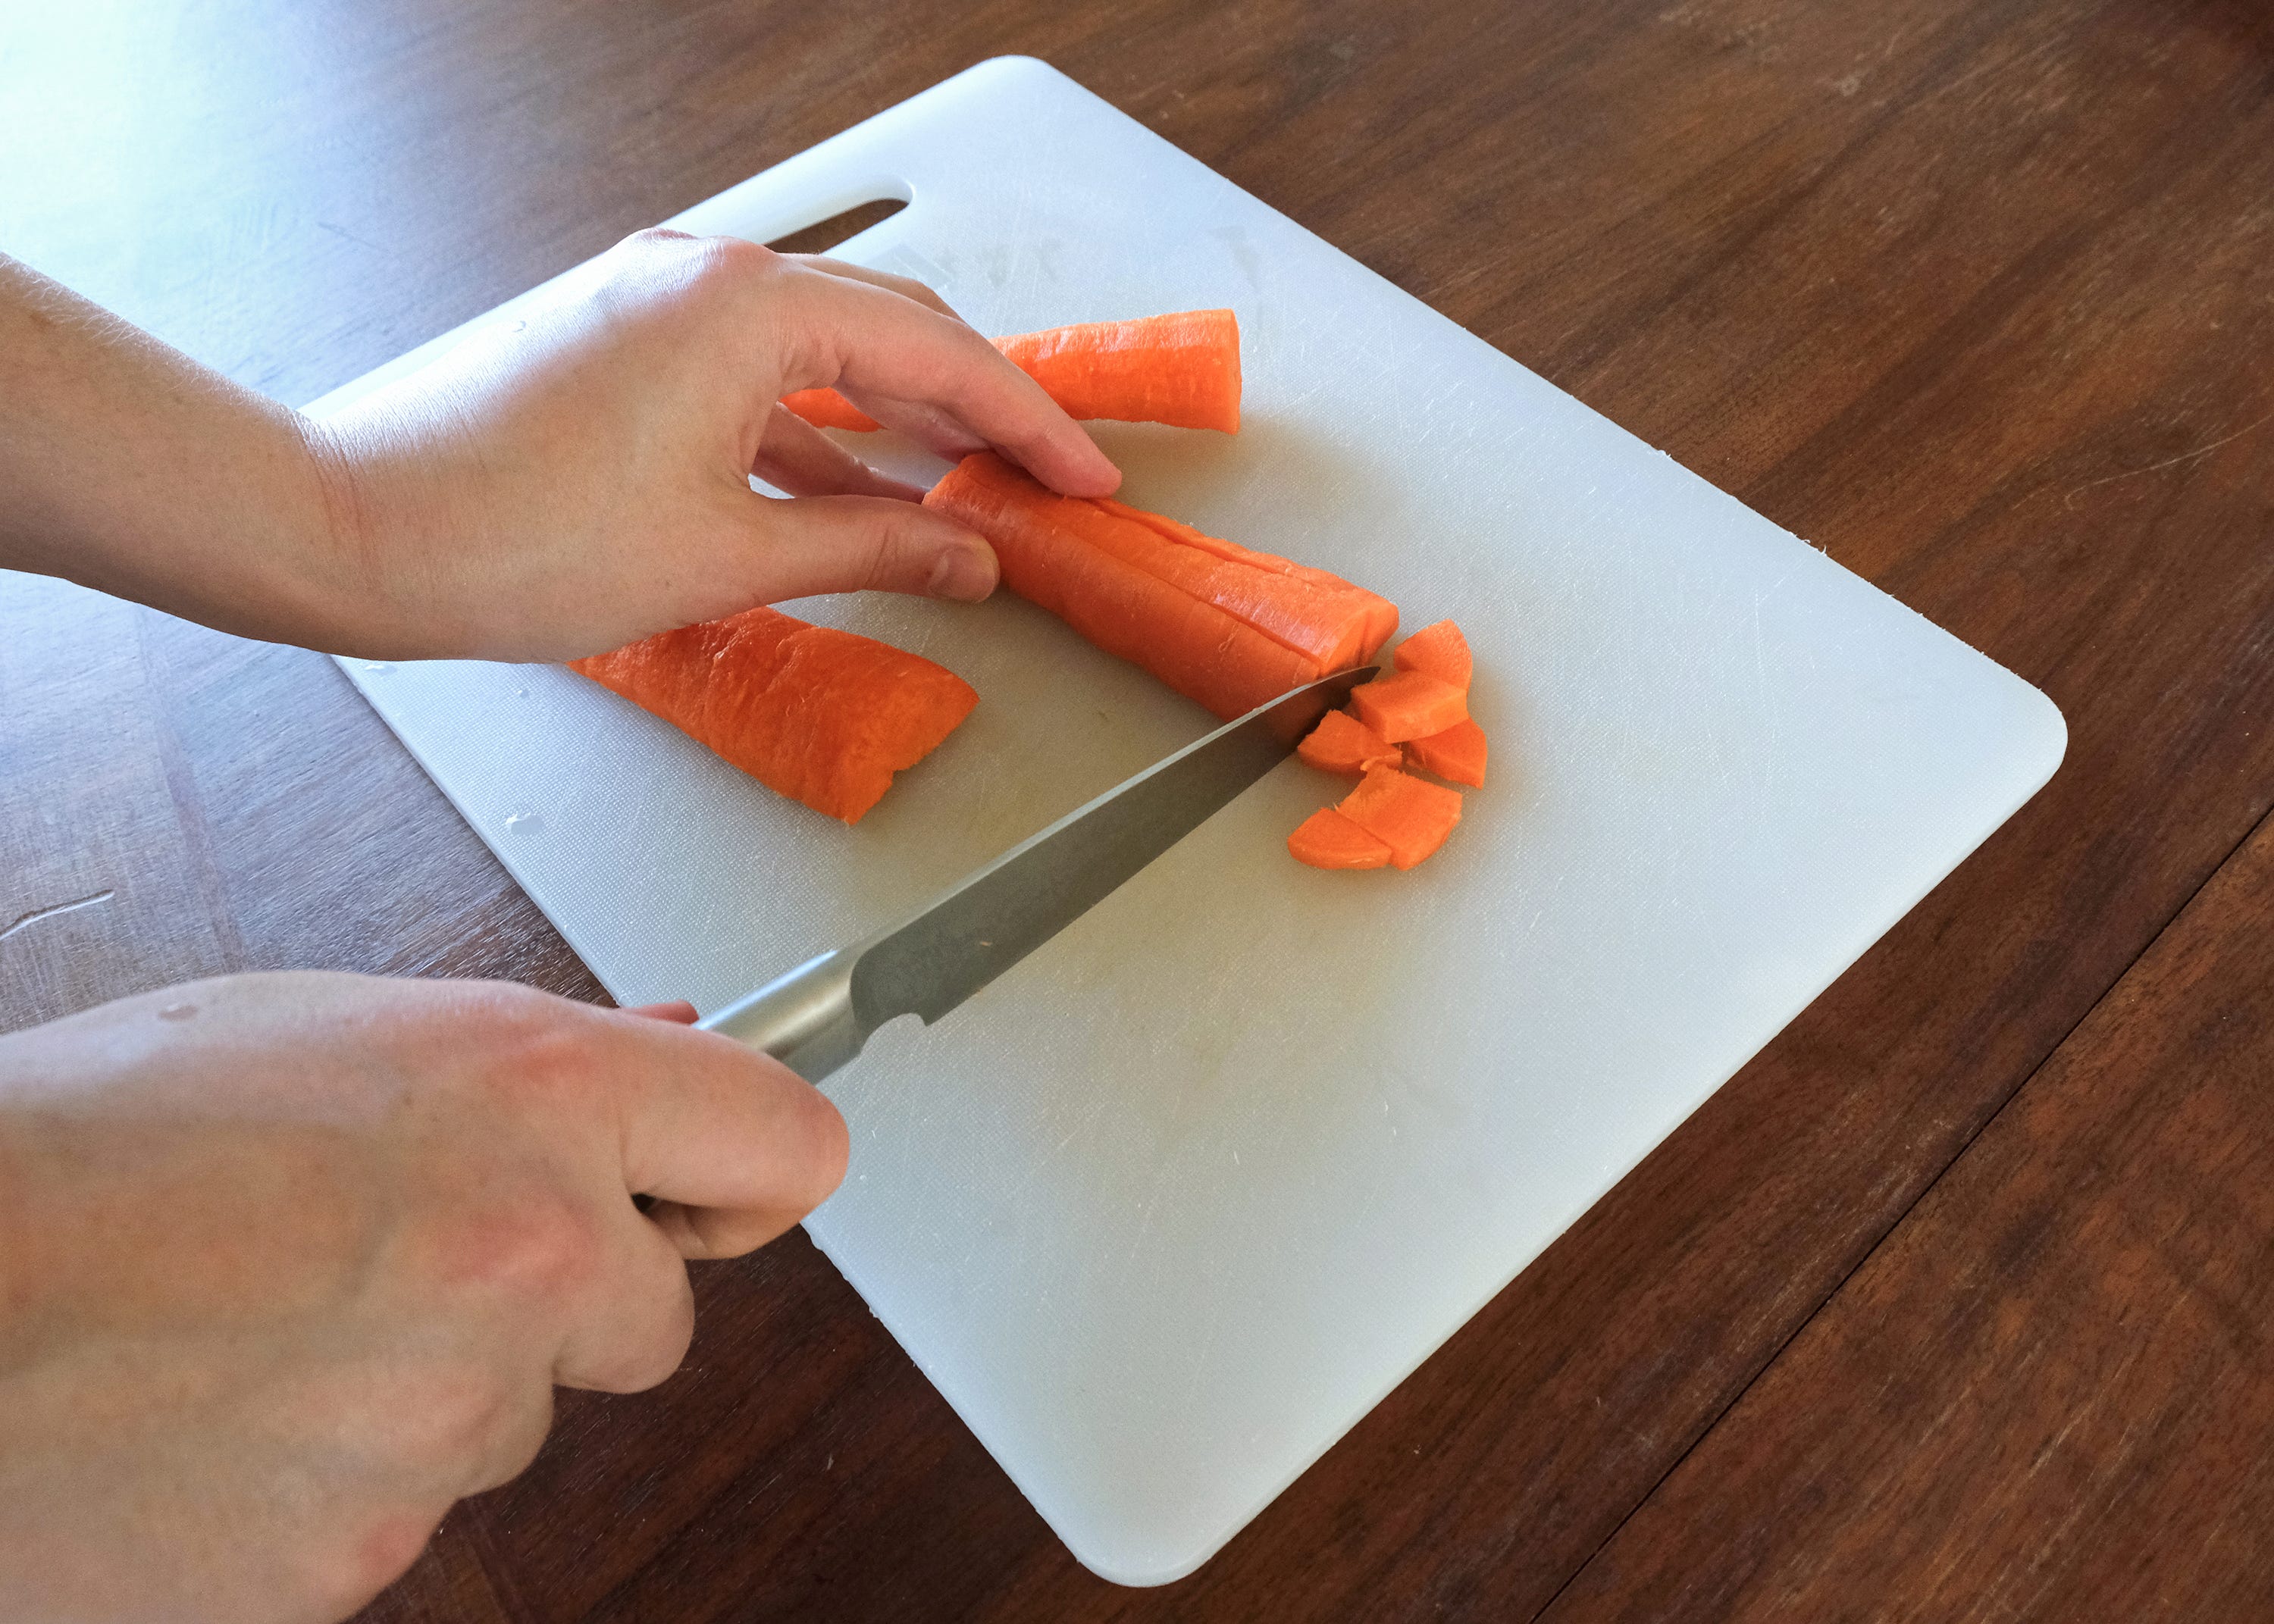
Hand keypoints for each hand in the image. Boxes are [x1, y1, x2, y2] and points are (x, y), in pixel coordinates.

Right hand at [0, 972, 846, 1623]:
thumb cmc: (98, 1139)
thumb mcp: (336, 1031)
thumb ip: (531, 1060)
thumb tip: (670, 1051)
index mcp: (539, 1097)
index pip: (788, 1147)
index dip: (748, 1172)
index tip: (712, 1188)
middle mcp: (534, 1254)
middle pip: (657, 1316)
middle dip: (569, 1293)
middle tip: (410, 1251)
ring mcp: (452, 1422)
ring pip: (516, 1415)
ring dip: (435, 1381)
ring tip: (268, 1321)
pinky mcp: (361, 1557)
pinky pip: (407, 1512)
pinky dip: (341, 1477)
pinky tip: (230, 1414)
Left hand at [303, 230, 1121, 658]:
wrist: (345, 529)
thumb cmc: (510, 540)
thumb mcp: (726, 556)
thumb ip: (871, 546)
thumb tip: (972, 557)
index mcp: (748, 307)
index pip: (939, 358)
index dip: (1029, 428)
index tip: (1086, 479)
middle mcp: (707, 274)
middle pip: (893, 330)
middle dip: (980, 410)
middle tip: (1047, 480)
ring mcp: (657, 297)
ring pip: (823, 347)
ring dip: (900, 417)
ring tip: (969, 491)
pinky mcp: (620, 336)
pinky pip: (753, 370)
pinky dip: (816, 427)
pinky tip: (855, 488)